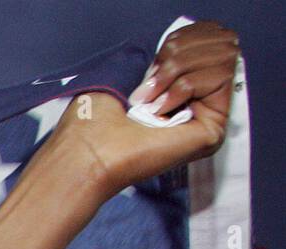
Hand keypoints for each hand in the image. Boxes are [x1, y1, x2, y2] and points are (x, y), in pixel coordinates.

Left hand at [44, 21, 237, 198]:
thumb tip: (188, 36)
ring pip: (222, 57)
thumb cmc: (95, 117)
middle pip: (218, 42)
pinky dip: (184, 87)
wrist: (89, 151)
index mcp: (179, 85)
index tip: (153, 60)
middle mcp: (198, 101)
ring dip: (177, 70)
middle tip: (150, 83)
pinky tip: (159, 111)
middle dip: (179, 53)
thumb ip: (166, 50)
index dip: (181, 39)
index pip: (207, 37)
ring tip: (151, 100)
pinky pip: (218, 79)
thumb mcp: (130, 66)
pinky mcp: (213, 128)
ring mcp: (207, 115)